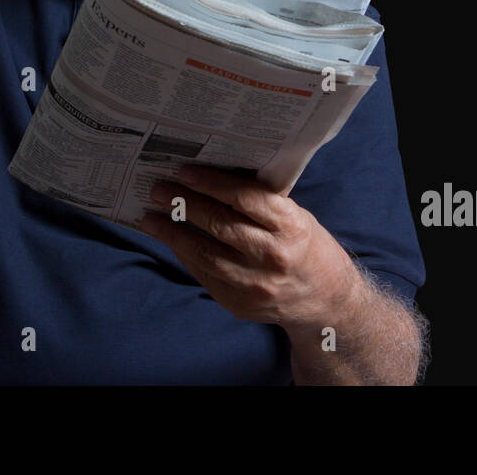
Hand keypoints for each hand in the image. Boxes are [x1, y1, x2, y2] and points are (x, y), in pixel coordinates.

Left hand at [140, 165, 364, 330]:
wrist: (325, 301)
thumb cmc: (305, 247)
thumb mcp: (295, 217)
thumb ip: (261, 203)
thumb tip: (211, 178)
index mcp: (291, 226)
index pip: (244, 198)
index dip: (211, 183)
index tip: (184, 171)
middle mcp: (273, 256)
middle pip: (219, 224)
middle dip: (184, 204)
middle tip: (158, 190)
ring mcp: (255, 285)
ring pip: (204, 254)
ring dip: (172, 234)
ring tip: (150, 218)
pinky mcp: (240, 304)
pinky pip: (204, 275)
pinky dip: (185, 255)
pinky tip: (172, 240)